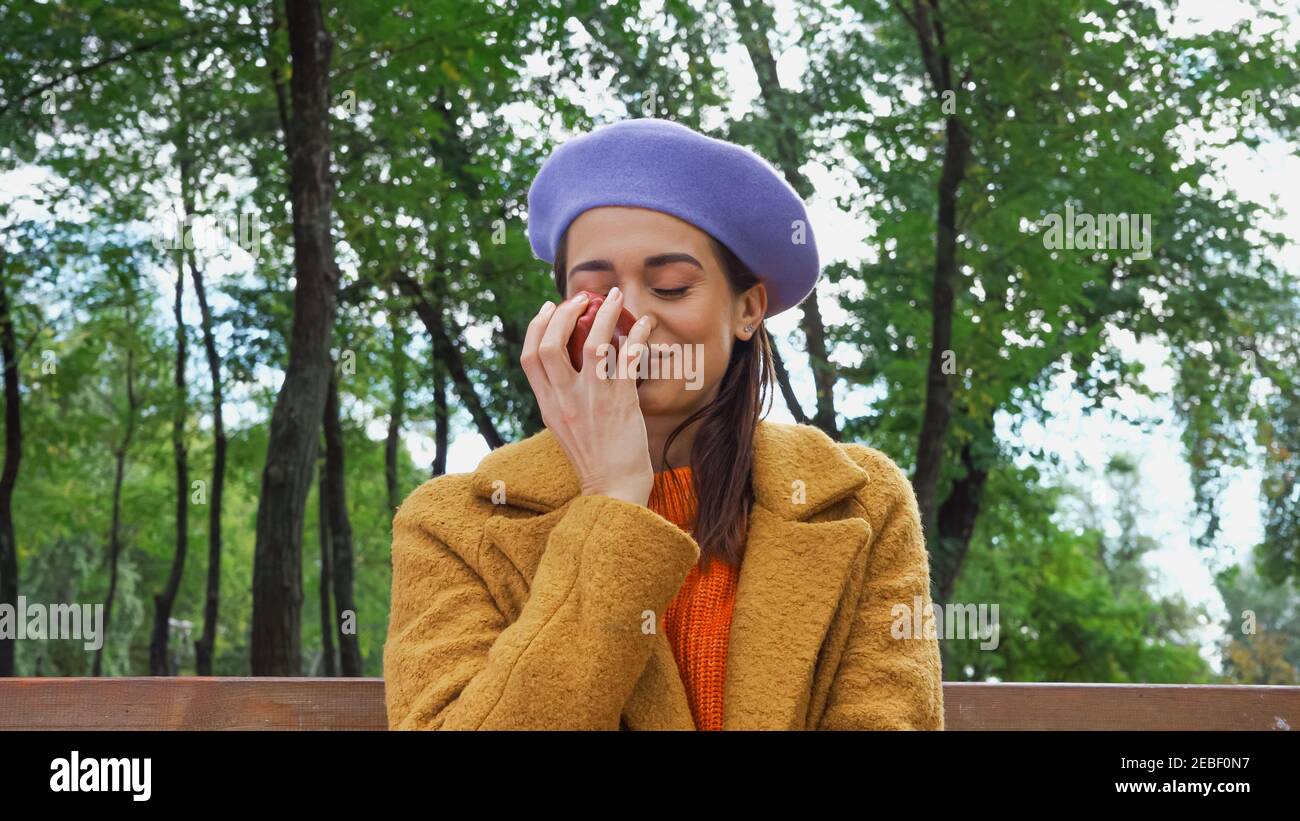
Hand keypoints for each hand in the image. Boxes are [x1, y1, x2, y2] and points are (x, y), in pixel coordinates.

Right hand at [520, 287, 656, 506]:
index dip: (537, 327)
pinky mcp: (621, 403)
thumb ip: (563, 398)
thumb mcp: (566, 427)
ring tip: (615, 298)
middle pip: (551, 345)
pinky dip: (637, 336)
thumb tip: (571, 367)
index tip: (549, 308)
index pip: (529, 358)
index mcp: (548, 406)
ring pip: (592, 344)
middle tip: (582, 299)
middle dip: (565, 313)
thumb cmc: (595, 460)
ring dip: (605, 314)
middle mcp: (564, 401)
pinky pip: (627, 359)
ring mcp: (592, 401)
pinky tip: (645, 325)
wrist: (613, 490)